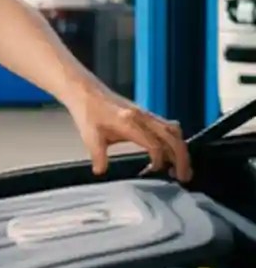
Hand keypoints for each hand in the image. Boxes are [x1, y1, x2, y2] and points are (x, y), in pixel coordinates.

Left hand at [65, 83, 191, 181]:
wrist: (85, 91)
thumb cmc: (87, 111)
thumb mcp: (89, 135)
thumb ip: (98, 155)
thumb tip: (101, 172)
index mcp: (129, 122)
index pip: (154, 144)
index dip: (158, 161)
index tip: (152, 172)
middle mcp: (142, 116)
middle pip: (172, 138)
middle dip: (182, 158)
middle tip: (183, 177)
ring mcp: (146, 114)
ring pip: (173, 131)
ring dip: (180, 150)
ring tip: (180, 168)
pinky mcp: (146, 114)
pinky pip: (168, 127)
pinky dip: (174, 141)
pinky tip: (170, 154)